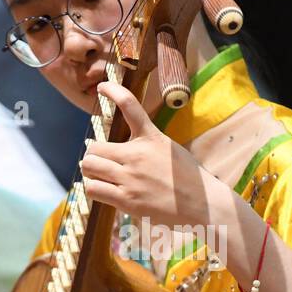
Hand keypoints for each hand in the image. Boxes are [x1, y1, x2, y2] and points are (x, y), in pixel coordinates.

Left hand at [80, 81, 217, 225]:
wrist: (202, 204)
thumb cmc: (187, 178)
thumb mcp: (169, 149)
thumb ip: (147, 144)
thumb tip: (123, 149)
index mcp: (151, 138)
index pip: (130, 105)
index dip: (113, 91)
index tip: (102, 87)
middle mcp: (137, 155)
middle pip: (94, 148)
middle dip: (93, 155)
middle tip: (100, 162)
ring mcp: (131, 178)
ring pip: (89, 167)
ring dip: (91, 171)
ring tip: (100, 176)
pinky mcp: (127, 200)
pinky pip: (93, 189)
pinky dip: (94, 188)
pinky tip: (103, 190)